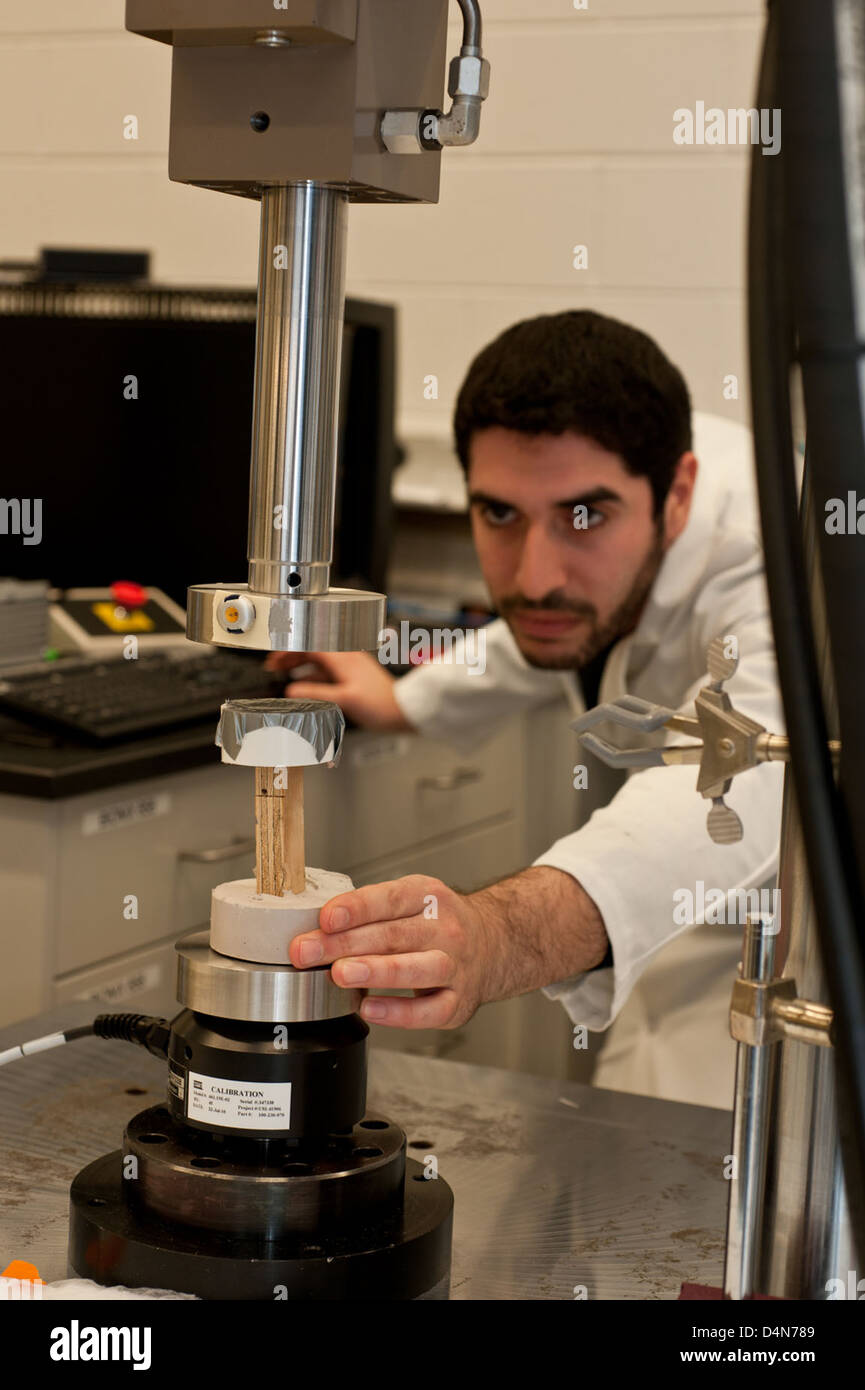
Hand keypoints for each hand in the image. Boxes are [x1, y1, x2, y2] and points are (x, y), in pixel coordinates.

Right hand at [264, 650, 410, 730]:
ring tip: (284, 672)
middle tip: (274, 664)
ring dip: (301, 665)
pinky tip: (306, 684)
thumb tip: (292, 691)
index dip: (290, 649)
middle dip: (292, 655)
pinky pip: (327, 670)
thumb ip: (317, 693)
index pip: (310, 644)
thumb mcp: (344, 700)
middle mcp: (346, 656)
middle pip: (313, 649)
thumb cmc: (381, 705)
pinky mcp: (353, 675)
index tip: (275, 656)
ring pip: (319, 660)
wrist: (404, 710)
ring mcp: (350, 665)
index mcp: (343, 657)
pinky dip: (312, 674)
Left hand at [288, 875, 493, 1028]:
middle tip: (307, 951)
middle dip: (344, 944)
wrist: (492, 944)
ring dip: (376, 971)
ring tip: (340, 974)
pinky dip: (398, 1012)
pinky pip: (428, 1011)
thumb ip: (369, 911)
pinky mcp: (457, 1002)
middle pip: (393, 935)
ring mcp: (454, 966)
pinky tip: (370, 1009)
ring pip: (415, 969)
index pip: (389, 899)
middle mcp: (445, 929)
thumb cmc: (435, 923)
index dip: (357, 908)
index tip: (326, 917)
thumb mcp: (410, 900)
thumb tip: (316, 929)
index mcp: (428, 896)